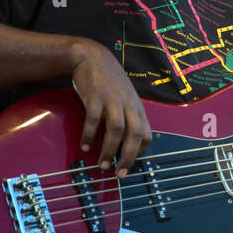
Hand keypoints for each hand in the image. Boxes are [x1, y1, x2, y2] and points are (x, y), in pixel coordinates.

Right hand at [69, 40, 151, 177]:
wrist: (92, 57)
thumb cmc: (109, 81)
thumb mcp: (124, 98)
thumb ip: (127, 116)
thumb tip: (125, 141)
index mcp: (137, 108)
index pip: (147, 135)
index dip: (140, 152)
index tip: (129, 165)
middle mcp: (129, 105)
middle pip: (135, 135)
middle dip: (128, 157)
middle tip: (119, 174)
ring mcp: (113, 100)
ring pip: (116, 130)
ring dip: (109, 150)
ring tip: (102, 164)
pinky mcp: (96, 96)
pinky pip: (94, 120)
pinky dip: (90, 134)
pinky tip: (85, 145)